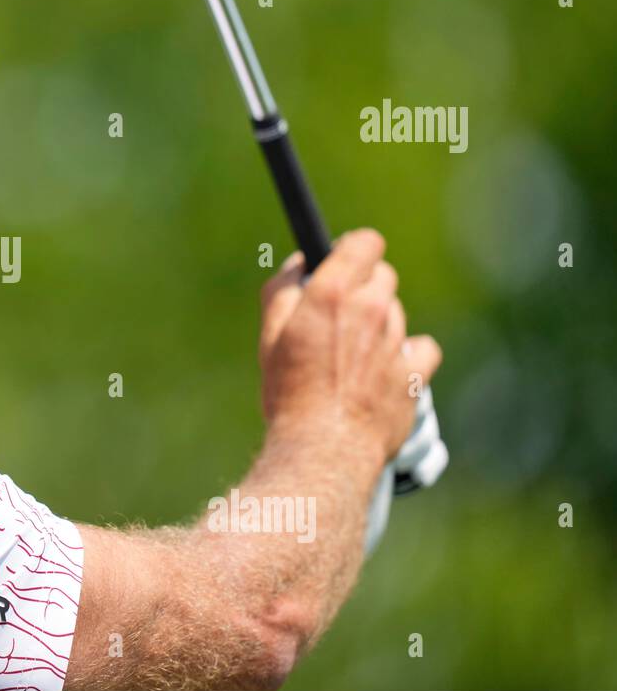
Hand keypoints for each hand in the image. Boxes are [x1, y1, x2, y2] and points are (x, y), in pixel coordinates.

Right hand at [258, 229, 442, 460]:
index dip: (354, 250)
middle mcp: (372, 309)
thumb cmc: (289, 393)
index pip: (365, 242)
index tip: (344, 262)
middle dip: (364, 289)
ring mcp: (398, 340)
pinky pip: (421, 348)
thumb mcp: (270, 336)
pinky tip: (384, 372)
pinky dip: (406, 356)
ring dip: (378, 326)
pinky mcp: (417, 372)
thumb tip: (299, 265)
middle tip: (338, 318)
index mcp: (333, 293)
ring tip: (350, 360)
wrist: (323, 448)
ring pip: (396, 315)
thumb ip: (282, 291)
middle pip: (383, 277)